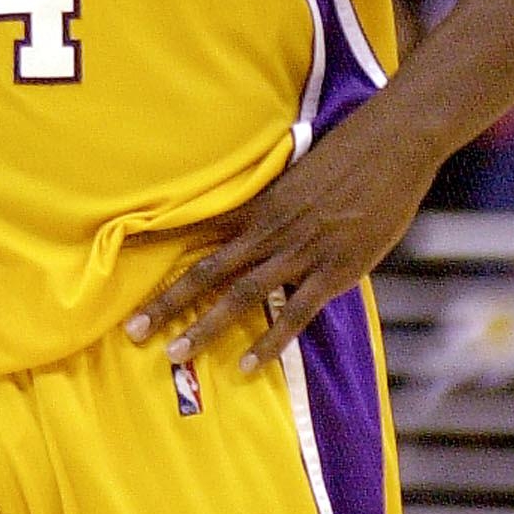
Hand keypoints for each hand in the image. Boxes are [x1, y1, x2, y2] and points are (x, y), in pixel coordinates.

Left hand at [125, 98, 433, 369]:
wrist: (390, 147)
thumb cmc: (346, 156)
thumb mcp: (296, 175)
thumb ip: (273, 204)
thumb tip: (254, 222)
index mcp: (257, 205)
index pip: (197, 228)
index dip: (159, 244)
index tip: (122, 260)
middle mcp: (269, 230)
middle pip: (208, 270)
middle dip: (169, 302)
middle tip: (133, 331)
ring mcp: (301, 252)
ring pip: (242, 295)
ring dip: (206, 326)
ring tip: (177, 353)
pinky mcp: (334, 271)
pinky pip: (296, 314)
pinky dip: (271, 343)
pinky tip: (248, 366)